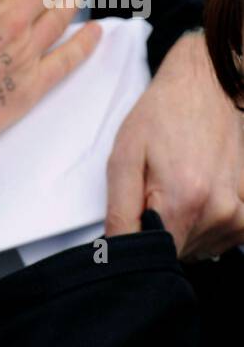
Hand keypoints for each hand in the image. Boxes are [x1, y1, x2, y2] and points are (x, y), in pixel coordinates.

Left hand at [106, 30, 243, 257]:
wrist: (205, 87)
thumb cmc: (162, 115)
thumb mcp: (124, 156)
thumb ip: (119, 212)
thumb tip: (115, 254)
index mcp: (184, 200)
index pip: (153, 258)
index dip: (136, 245)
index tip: (132, 219)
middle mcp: (218, 213)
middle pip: (175, 255)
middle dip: (157, 232)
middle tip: (153, 190)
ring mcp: (238, 215)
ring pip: (196, 250)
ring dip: (180, 228)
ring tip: (175, 185)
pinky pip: (218, 240)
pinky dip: (202, 226)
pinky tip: (194, 193)